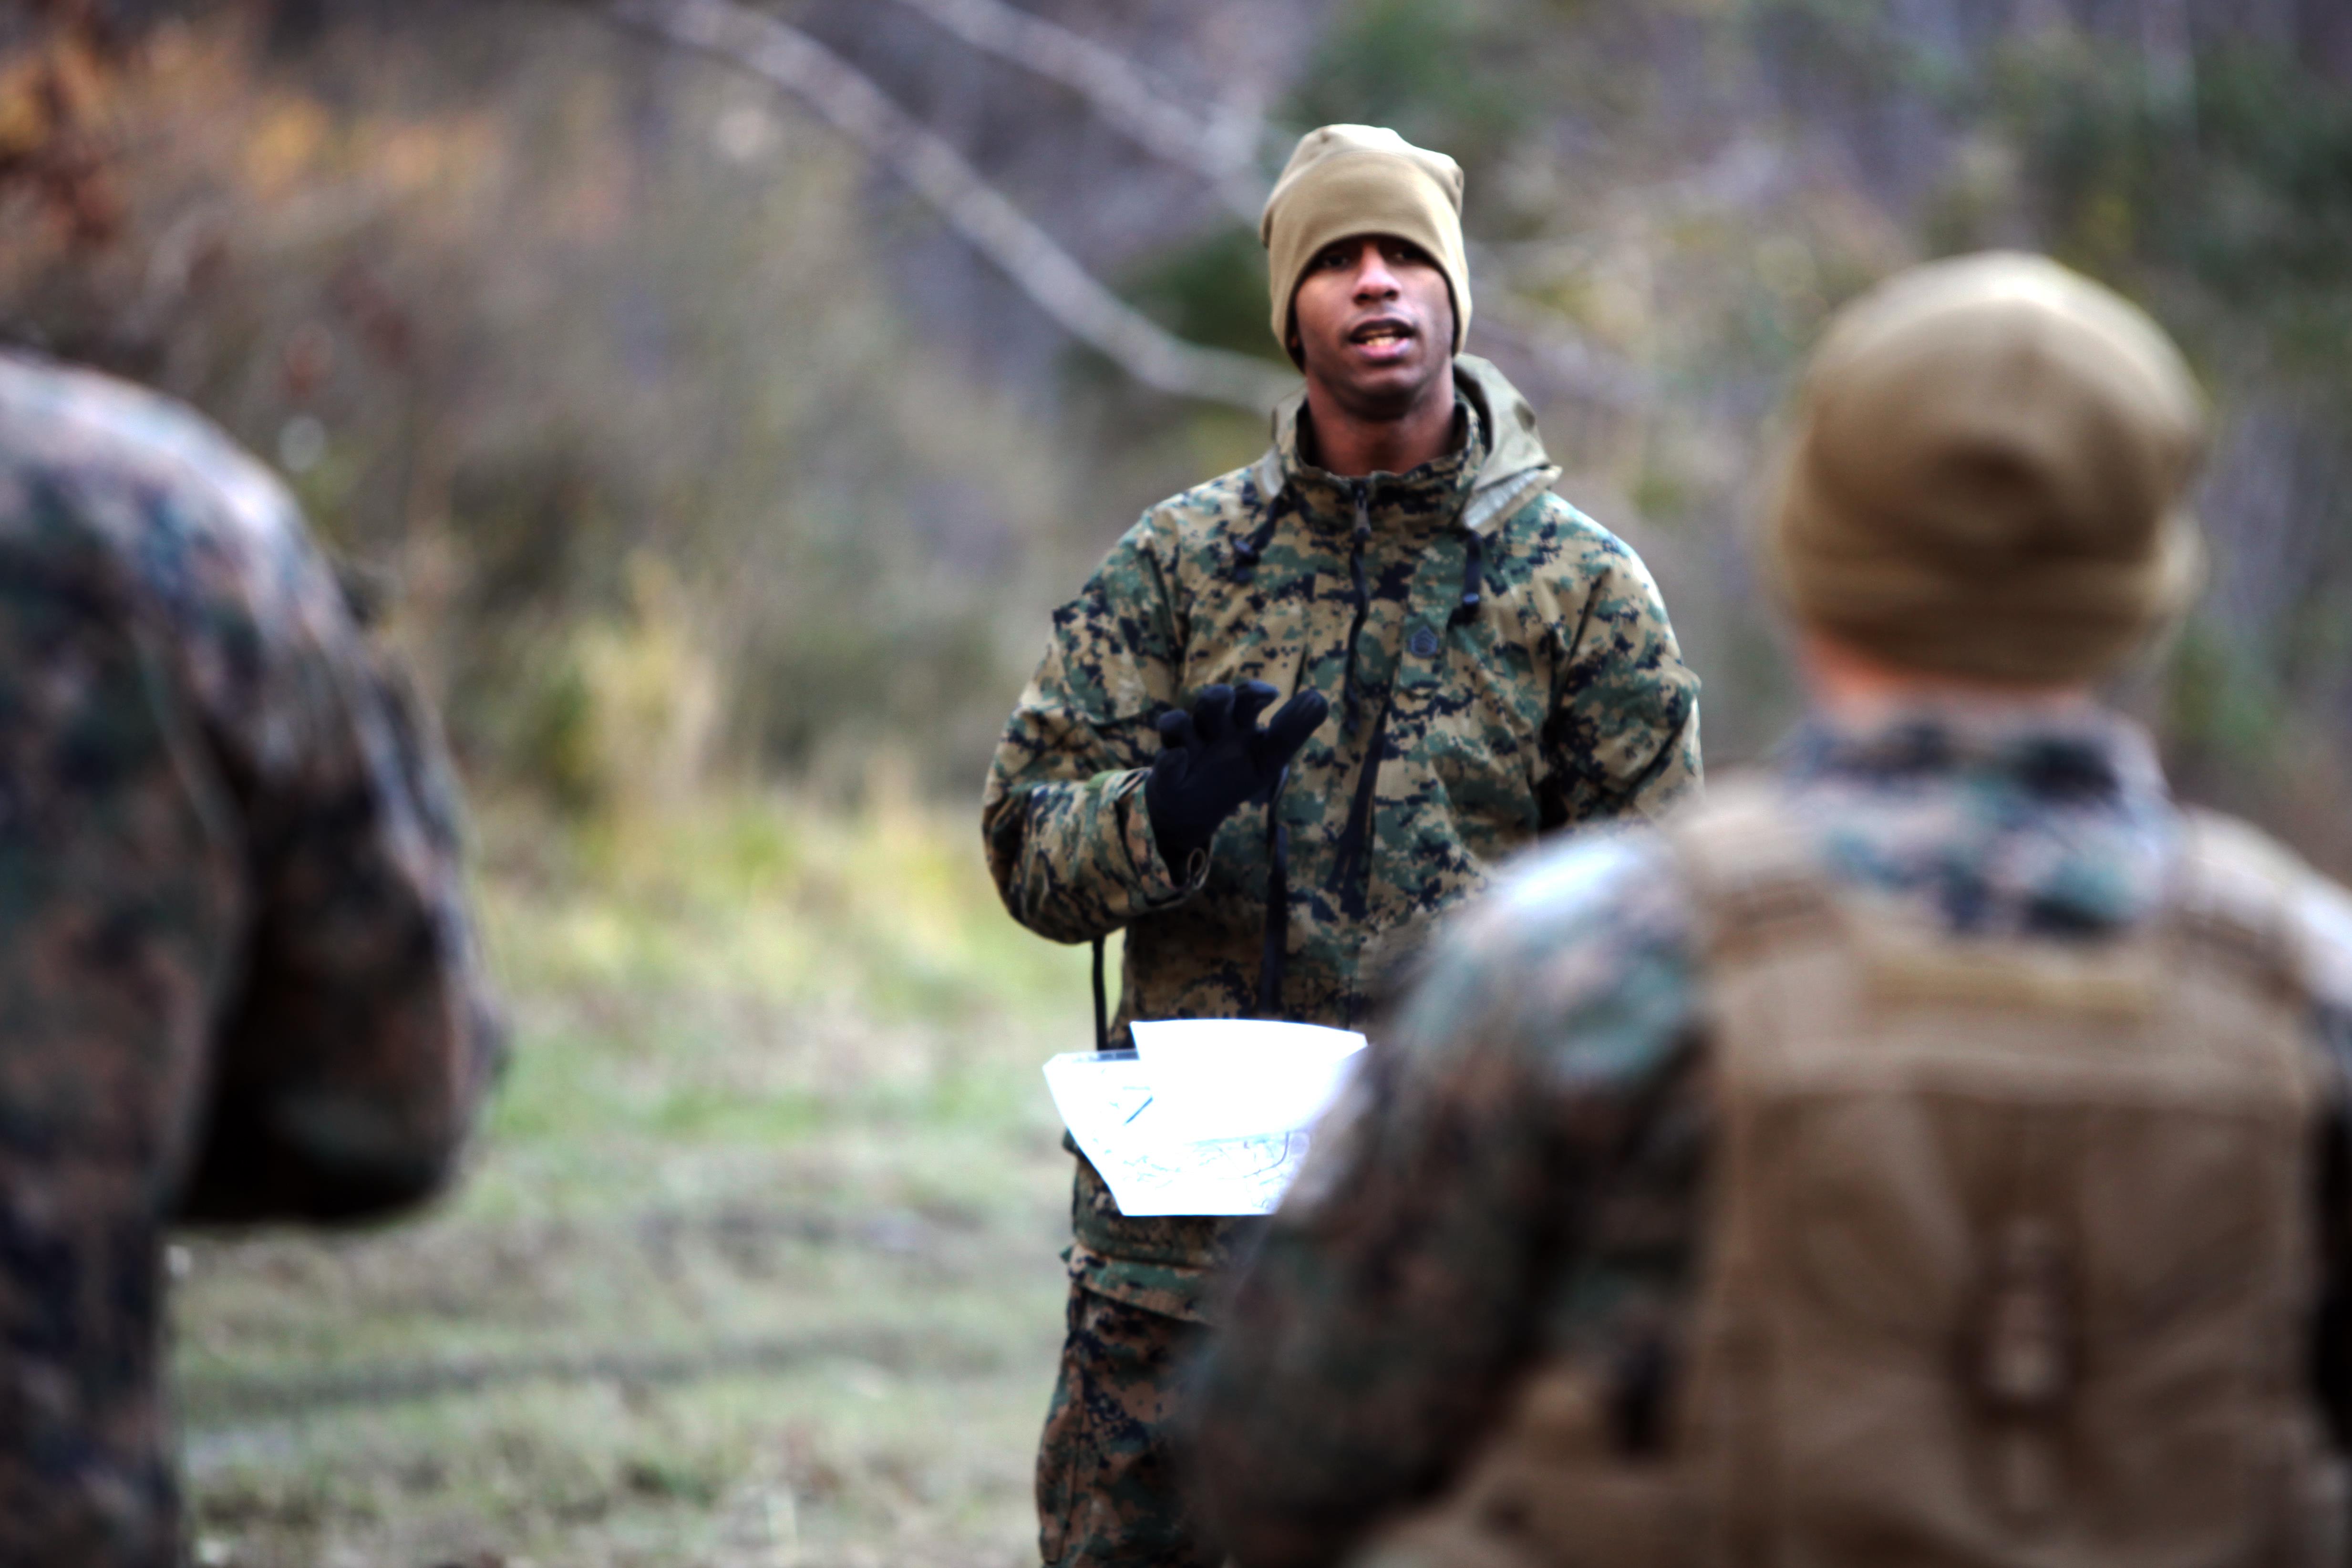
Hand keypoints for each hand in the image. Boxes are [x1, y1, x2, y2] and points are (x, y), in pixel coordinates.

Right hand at [1144, 681, 1328, 872]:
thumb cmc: (1234, 777)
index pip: (1248, 700)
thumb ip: (1292, 731)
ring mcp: (1187, 746)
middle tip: (1224, 698)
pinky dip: (1171, 761)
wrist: (1190, 811)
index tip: (1270, 694)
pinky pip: (1165, 762)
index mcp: (1240, 723)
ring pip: (1183, 722)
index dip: (1255, 692)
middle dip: (1218, 698)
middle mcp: (1213, 728)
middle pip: (1214, 703)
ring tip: (1197, 726)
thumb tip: (1319, 698)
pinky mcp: (1166, 768)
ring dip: (1185, 732)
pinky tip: (1179, 759)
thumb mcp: (1269, 759)